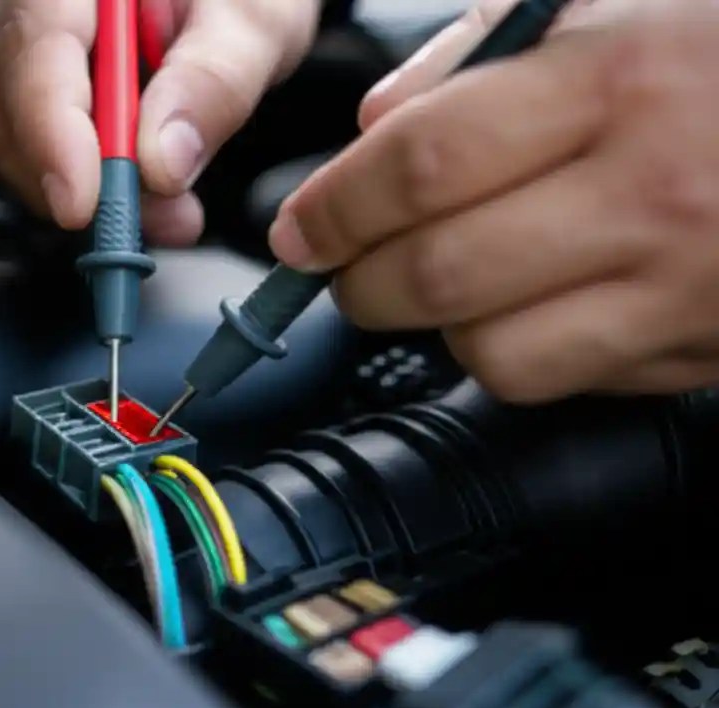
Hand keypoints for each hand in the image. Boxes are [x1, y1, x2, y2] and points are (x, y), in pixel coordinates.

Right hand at [0, 0, 319, 245]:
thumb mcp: (254, 17)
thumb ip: (214, 80)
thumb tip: (162, 164)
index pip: (34, 44)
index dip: (51, 132)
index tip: (83, 201)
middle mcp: (23, 0)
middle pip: (6, 99)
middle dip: (75, 177)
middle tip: (158, 215)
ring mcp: (18, 41)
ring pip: (12, 134)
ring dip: (87, 189)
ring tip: (171, 207)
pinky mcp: (31, 83)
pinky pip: (32, 143)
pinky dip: (89, 182)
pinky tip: (148, 190)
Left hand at [269, 0, 718, 402]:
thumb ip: (478, 55)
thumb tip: (372, 131)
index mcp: (618, 78)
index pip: (419, 165)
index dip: (334, 205)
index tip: (300, 225)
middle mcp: (651, 192)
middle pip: (437, 273)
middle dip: (355, 281)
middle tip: (339, 266)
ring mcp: (684, 284)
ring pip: (491, 351)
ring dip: (432, 326)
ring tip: (436, 282)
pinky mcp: (703, 349)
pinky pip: (566, 381)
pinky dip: (514, 354)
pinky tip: (526, 305)